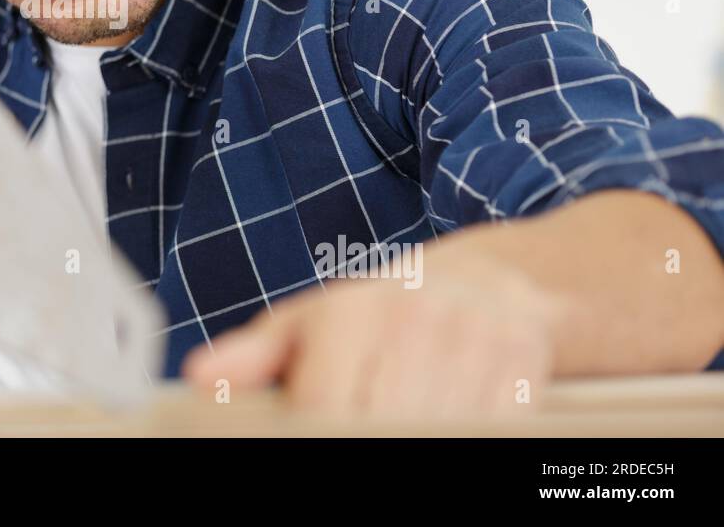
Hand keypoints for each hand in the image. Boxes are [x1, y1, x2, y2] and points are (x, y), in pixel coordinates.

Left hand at [181, 247, 561, 419]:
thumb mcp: (304, 326)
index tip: (308, 440)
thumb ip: (252, 358)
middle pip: (380, 426)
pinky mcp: (524, 368)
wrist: (486, 285)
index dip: (313, 435)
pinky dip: (465, 434)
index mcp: (350, 313)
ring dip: (417, 439)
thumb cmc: (375, 316)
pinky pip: (494, 428)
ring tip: (399, 425)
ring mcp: (474, 344)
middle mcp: (413, 321)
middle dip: (367, 439)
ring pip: (438, 432)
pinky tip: (443, 424)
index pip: (323, 409)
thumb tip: (201, 378)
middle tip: (355, 434)